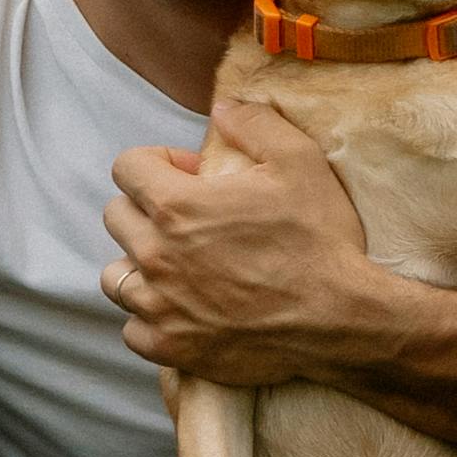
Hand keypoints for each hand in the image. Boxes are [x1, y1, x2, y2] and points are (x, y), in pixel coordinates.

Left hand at [104, 97, 427, 388]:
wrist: (340, 320)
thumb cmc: (320, 241)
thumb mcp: (299, 161)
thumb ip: (254, 124)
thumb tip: (223, 108)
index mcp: (176, 207)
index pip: (126, 167)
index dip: (158, 163)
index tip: (192, 176)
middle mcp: (155, 256)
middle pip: (116, 218)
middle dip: (147, 209)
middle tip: (191, 219)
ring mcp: (159, 307)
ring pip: (116, 276)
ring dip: (140, 264)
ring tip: (179, 265)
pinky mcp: (172, 348)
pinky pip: (132, 329)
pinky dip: (150, 318)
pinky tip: (181, 309)